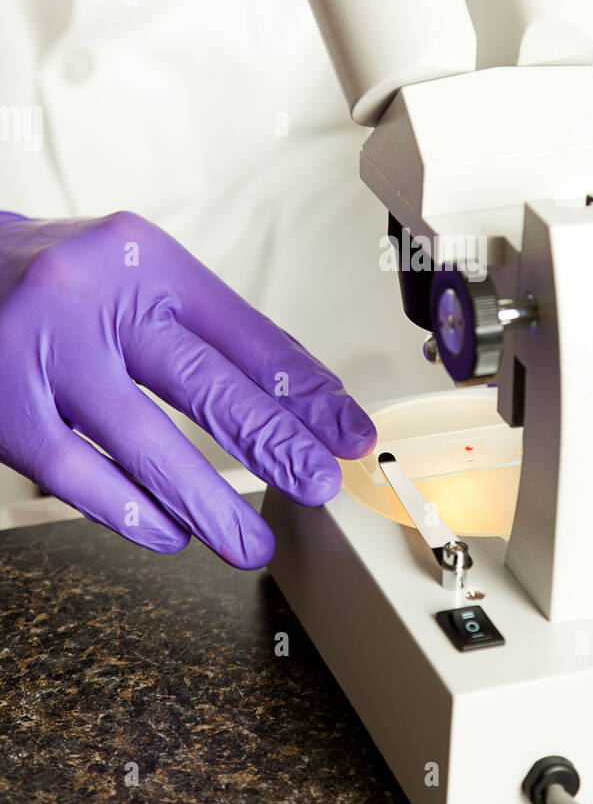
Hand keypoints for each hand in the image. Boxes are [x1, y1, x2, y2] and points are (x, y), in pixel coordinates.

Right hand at [0, 211, 375, 566]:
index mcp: (147, 262)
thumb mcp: (136, 277)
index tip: (347, 433)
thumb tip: (292, 402)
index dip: (304, 392)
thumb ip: (202, 331)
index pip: (245, 334)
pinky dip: (129, 510)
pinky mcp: (7, 409)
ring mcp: (46, 354)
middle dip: (271, 444)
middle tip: (316, 486)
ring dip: (205, 501)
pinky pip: (77, 473)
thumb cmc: (61, 283)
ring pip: (142, 440)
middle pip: (202, 382)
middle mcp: (97, 300)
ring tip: (247, 542)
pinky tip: (169, 533)